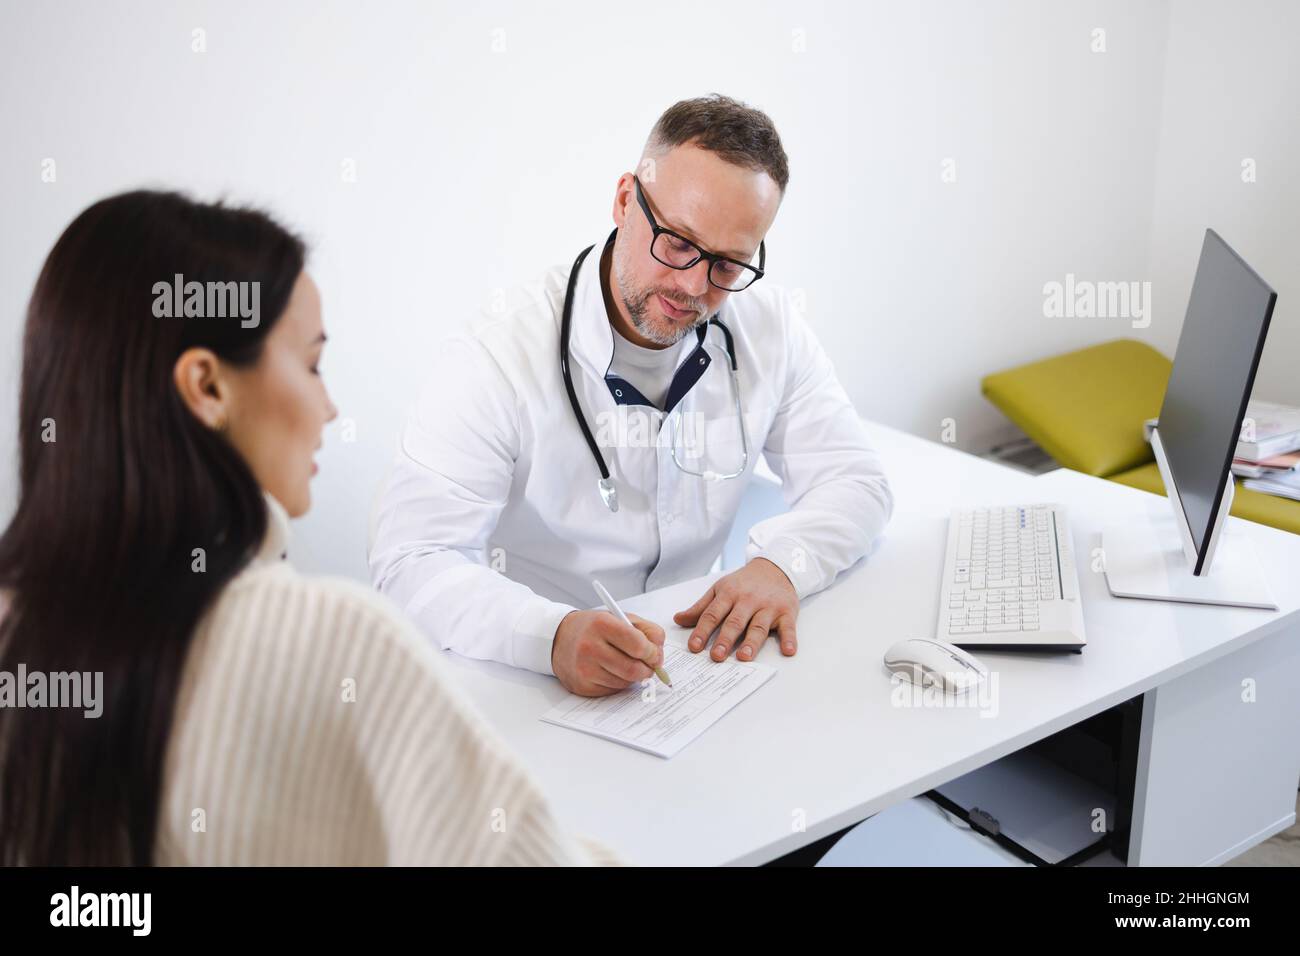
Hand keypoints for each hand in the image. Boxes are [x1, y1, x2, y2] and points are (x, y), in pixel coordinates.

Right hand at [552, 609, 665, 696]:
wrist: (559, 638)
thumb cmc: (594, 627)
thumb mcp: (620, 617)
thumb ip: (647, 630)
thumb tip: (659, 654)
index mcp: (602, 624)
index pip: (638, 645)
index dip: (652, 653)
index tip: (655, 654)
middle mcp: (590, 647)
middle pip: (634, 669)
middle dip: (648, 669)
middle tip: (649, 665)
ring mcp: (585, 669)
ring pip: (625, 682)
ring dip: (633, 676)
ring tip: (625, 663)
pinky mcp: (582, 686)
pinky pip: (613, 690)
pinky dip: (618, 682)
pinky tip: (611, 670)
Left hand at [673, 557, 798, 661]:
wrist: (775, 567)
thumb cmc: (744, 583)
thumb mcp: (720, 589)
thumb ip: (701, 607)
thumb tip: (678, 619)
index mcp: (729, 594)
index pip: (712, 614)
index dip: (702, 631)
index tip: (694, 646)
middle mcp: (748, 600)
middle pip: (735, 622)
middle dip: (725, 639)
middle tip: (716, 656)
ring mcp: (768, 607)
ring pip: (759, 626)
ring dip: (752, 642)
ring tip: (744, 657)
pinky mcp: (787, 612)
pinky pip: (788, 627)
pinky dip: (790, 639)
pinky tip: (788, 650)